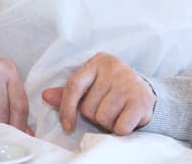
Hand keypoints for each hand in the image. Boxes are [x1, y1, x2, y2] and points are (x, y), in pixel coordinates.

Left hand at [40, 52, 154, 135]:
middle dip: (94, 115)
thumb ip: (69, 92)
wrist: (146, 93)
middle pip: (88, 106)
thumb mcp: (91, 86)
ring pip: (103, 117)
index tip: (67, 126)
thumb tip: (45, 96)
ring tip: (117, 113)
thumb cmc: (112, 90)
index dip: (67, 108)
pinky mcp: (142, 100)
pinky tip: (126, 118)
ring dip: (108, 122)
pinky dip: (121, 129)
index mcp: (98, 62)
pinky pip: (120, 126)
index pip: (74, 86)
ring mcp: (129, 82)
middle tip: (106, 109)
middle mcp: (114, 68)